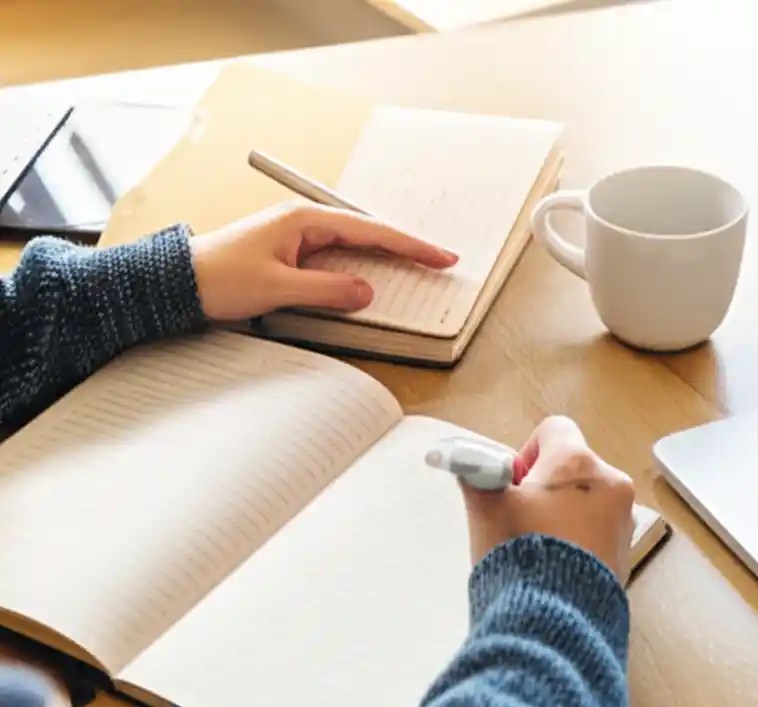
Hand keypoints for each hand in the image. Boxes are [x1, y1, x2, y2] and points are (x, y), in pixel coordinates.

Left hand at [189, 201, 457, 320]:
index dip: (410, 246)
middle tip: (440, 262)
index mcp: (303, 220)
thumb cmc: (216, 277)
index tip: (440, 256)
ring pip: (353, 248)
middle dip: (405, 248)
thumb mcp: (277, 288)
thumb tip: (367, 291)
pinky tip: (371, 280)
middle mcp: (302, 223)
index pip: (370, 232)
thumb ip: (327, 291)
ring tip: (416, 268)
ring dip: (383, 258)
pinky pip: (335, 260)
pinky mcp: (288, 256)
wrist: (172, 282)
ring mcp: (295, 238)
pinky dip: (359, 269)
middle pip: (367, 235)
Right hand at [461, 416, 636, 580]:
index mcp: (579, 462)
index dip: (528, 452)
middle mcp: (611, 483)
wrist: (554, 617)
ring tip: (538, 548)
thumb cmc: (520, 551)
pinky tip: (556, 568)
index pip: (554, 430)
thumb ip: (478, 476)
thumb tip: (471, 465)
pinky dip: (578, 541)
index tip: (514, 486)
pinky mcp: (626, 554)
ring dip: (563, 514)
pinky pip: (597, 533)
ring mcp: (624, 520)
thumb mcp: (486, 508)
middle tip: (520, 520)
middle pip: (572, 468)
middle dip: (545, 488)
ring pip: (586, 501)